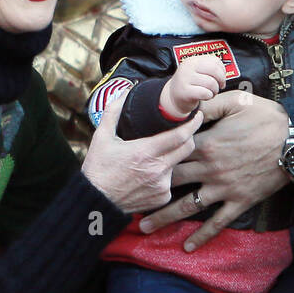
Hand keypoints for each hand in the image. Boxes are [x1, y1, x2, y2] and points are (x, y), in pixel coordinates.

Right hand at [81, 87, 202, 214]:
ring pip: (177, 164)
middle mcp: (157, 169)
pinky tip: (149, 174)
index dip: (193, 123)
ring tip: (156, 156)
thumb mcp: (101, 137)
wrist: (96, 201)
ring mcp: (162, 185)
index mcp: (145, 152)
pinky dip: (164, 175)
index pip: (180, 135)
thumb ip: (113, 112)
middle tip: (184, 130)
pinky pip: (170, 181)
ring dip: (172, 157)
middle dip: (189, 136)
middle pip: (187, 148)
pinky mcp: (162, 197)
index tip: (197, 115)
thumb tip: (124, 91)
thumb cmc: (98, 168)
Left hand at [139, 92, 289, 250]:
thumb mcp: (235, 102)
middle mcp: (209, 168)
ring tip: (145, 227)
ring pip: (187, 206)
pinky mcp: (239, 201)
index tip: (132, 161)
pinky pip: (218, 222)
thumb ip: (207, 104)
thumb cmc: (266, 118)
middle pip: (172, 181)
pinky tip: (187, 247)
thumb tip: (185, 103)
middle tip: (127, 198)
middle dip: (149, 190)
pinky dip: (202, 236)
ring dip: (165, 217)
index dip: (150, 156)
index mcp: (205, 143)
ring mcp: (223, 188)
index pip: (170, 150)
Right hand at [160, 54, 226, 118]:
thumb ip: (209, 68)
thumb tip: (223, 72)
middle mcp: (188, 67)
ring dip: (215, 91)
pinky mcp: (185, 91)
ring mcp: (185, 78)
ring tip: (210, 93)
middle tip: (219, 86)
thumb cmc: (190, 84)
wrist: (173, 97)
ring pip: (211, 83)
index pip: (215, 60)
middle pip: (214, 70)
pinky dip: (209, 96)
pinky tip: (205, 97)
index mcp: (193, 60)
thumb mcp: (197, 72)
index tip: (221, 78)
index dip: (222, 71)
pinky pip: (205, 93)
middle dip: (221, 80)